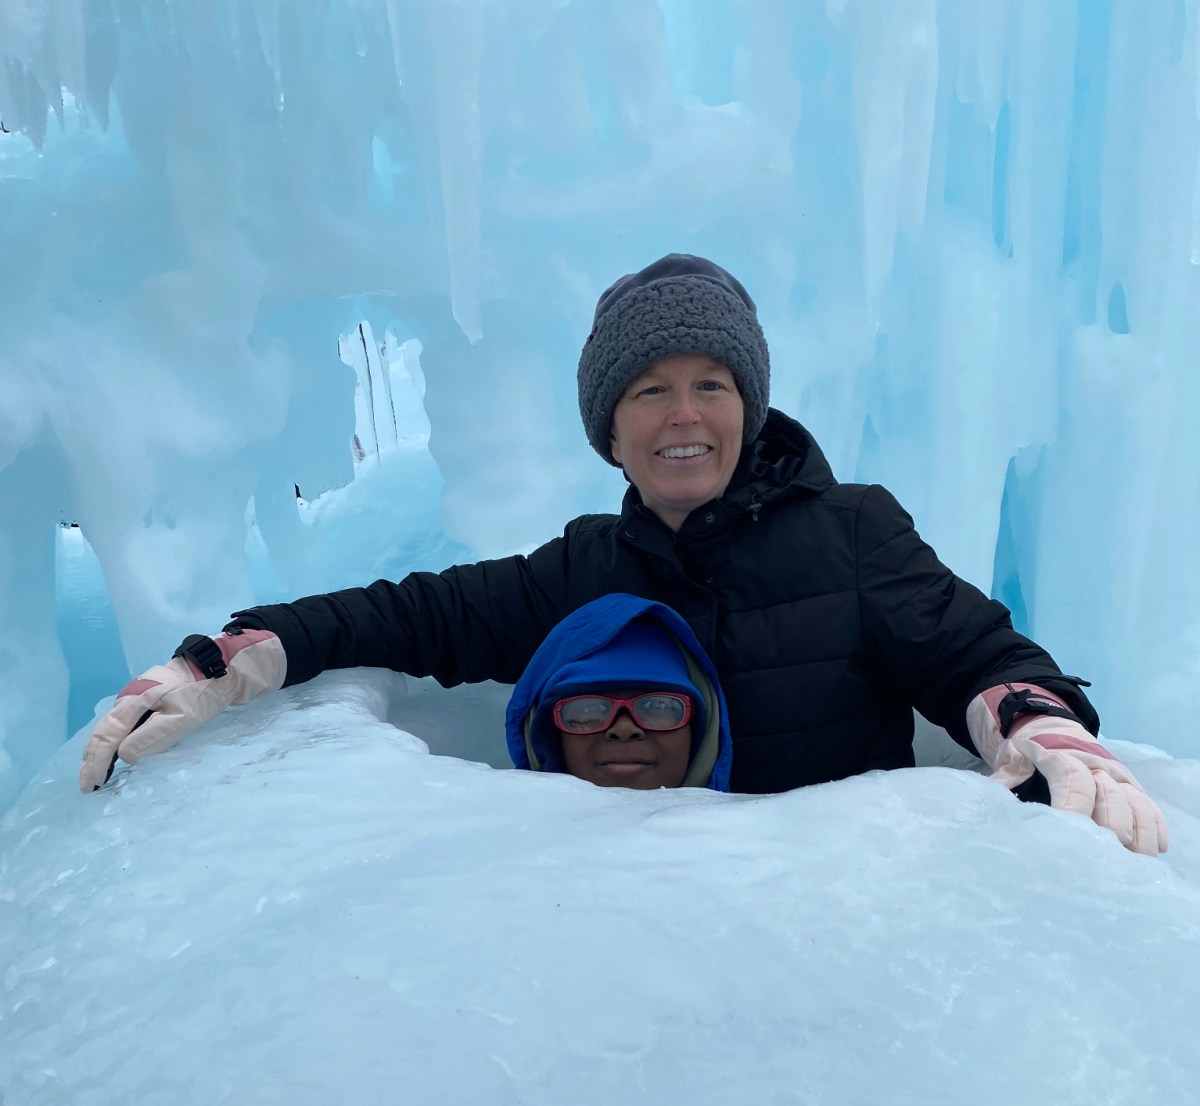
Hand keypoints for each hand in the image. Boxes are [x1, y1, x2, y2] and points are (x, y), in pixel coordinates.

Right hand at [79, 629, 285, 792]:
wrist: (218, 668)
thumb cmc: (200, 693)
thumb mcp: (181, 718)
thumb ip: (151, 737)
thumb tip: (123, 755)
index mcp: (133, 702)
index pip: (107, 737)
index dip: (97, 762)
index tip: (92, 784)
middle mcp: (127, 698)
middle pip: (102, 732)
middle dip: (91, 760)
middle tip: (88, 785)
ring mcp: (134, 697)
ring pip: (108, 728)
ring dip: (99, 752)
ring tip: (96, 774)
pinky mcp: (144, 699)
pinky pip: (120, 724)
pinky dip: (112, 741)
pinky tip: (114, 754)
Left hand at [967, 683, 1168, 855]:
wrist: (1053, 728)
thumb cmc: (1029, 750)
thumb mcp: (1012, 756)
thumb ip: (1005, 776)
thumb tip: (991, 796)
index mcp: (1062, 756)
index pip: (1073, 780)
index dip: (1073, 806)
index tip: (1070, 832)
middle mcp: (1097, 765)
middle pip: (1112, 797)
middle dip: (1111, 828)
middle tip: (1104, 855)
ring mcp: (1119, 777)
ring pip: (1138, 804)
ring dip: (1139, 834)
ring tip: (1131, 861)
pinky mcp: (1133, 787)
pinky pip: (1151, 808)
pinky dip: (1155, 828)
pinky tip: (1153, 849)